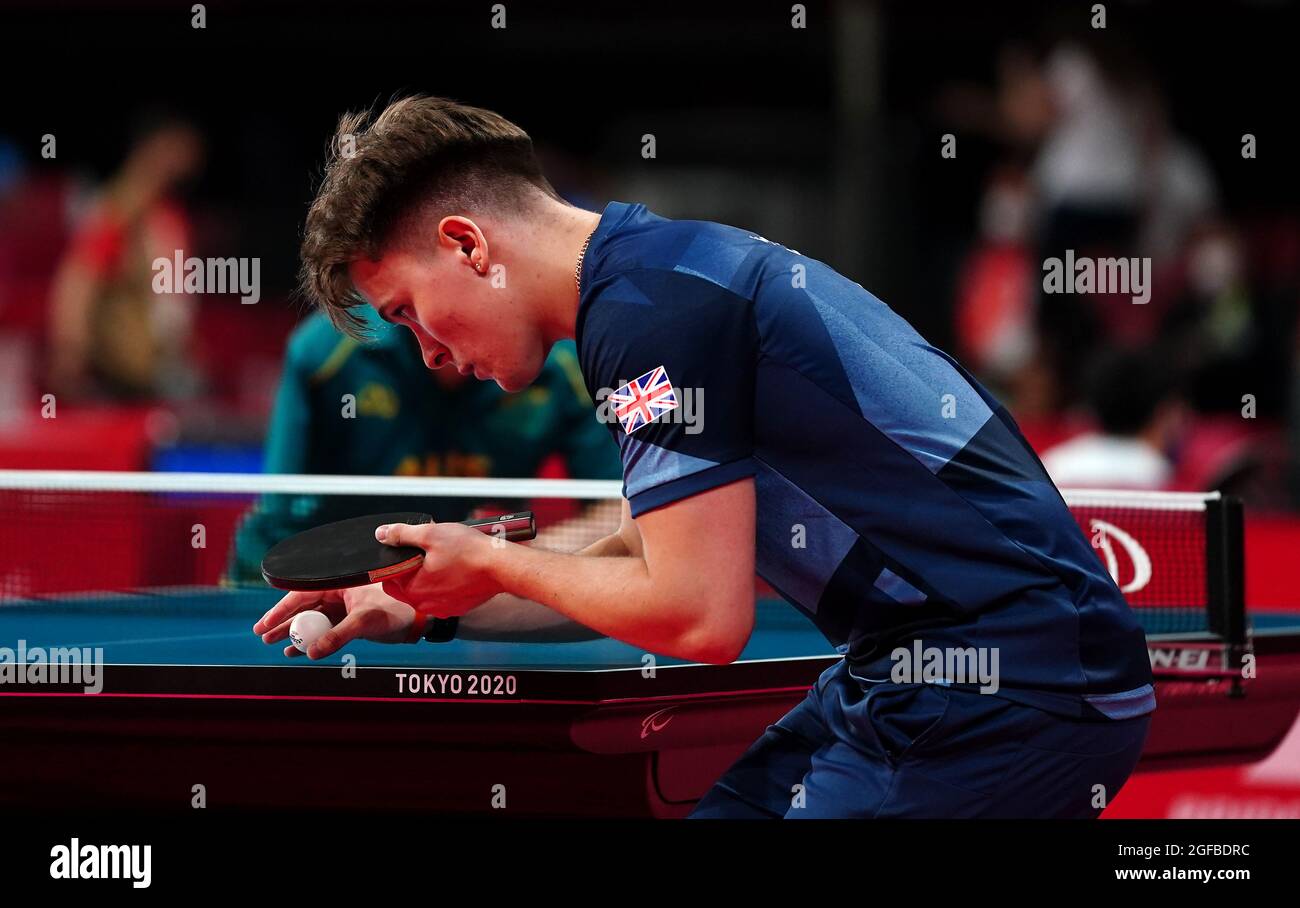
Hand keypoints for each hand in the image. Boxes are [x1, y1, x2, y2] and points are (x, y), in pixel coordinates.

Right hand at [252, 582, 416, 659]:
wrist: (417, 621)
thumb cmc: (394, 612)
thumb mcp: (364, 622)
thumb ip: (337, 636)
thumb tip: (312, 652)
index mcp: (339, 582)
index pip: (302, 594)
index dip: (280, 610)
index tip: (264, 625)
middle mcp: (338, 592)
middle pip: (303, 606)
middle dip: (282, 621)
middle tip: (262, 635)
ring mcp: (342, 606)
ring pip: (311, 619)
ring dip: (294, 632)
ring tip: (274, 644)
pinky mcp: (348, 620)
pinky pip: (323, 629)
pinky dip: (311, 640)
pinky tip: (297, 652)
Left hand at [376, 519, 503, 617]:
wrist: (501, 567)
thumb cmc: (468, 550)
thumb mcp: (430, 533)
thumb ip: (402, 534)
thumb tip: (382, 534)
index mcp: (411, 588)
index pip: (388, 577)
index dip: (397, 561)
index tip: (411, 550)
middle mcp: (423, 604)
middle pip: (405, 586)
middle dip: (411, 571)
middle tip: (429, 553)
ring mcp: (441, 609)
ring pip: (424, 593)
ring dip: (428, 579)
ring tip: (446, 561)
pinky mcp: (457, 609)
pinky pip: (442, 598)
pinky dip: (445, 587)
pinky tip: (457, 572)